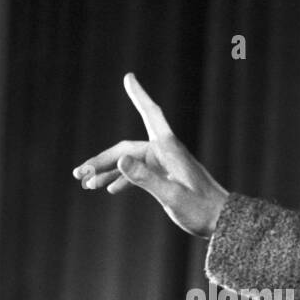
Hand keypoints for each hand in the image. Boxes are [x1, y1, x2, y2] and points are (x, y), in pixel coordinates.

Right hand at [73, 73, 228, 237]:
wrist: (222, 222)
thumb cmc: (201, 209)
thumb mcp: (171, 196)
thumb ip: (145, 179)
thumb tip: (120, 159)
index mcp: (169, 149)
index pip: (151, 114)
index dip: (139, 96)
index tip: (129, 77)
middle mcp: (166, 151)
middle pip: (127, 149)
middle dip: (100, 160)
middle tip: (78, 174)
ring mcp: (165, 164)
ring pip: (130, 162)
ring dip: (108, 172)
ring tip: (86, 185)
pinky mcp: (166, 176)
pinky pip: (139, 173)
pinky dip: (124, 179)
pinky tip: (110, 189)